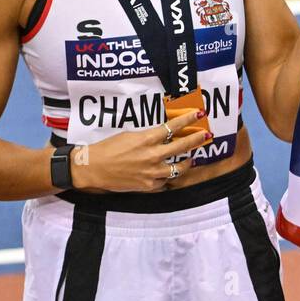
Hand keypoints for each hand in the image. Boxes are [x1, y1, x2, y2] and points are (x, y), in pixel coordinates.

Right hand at [72, 109, 211, 192]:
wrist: (93, 168)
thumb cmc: (107, 148)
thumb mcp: (128, 135)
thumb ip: (147, 136)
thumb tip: (161, 135)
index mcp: (146, 139)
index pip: (172, 127)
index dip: (187, 120)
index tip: (198, 114)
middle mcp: (152, 156)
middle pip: (181, 146)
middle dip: (196, 139)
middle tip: (206, 135)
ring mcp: (151, 173)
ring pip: (178, 168)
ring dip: (186, 162)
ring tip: (191, 159)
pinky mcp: (147, 186)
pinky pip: (164, 182)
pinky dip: (168, 177)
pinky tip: (169, 174)